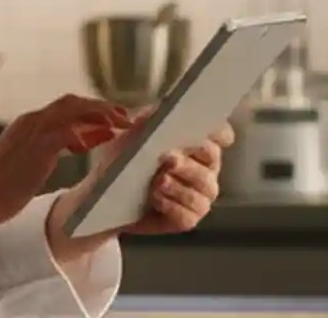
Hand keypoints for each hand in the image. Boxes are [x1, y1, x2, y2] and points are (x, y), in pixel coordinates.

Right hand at [0, 94, 132, 226]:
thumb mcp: (21, 166)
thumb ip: (37, 156)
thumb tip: (46, 159)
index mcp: (26, 126)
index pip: (63, 110)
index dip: (88, 113)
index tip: (107, 122)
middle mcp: (31, 121)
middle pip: (73, 101)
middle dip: (100, 106)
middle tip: (123, 117)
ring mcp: (35, 130)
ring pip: (76, 108)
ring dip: (103, 112)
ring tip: (123, 122)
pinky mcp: (41, 144)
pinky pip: (74, 128)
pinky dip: (93, 129)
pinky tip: (107, 137)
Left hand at [46, 113, 234, 259]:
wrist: (105, 194)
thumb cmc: (124, 159)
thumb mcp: (131, 133)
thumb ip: (148, 119)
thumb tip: (160, 108)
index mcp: (198, 143)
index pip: (221, 133)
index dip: (218, 132)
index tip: (202, 132)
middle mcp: (207, 169)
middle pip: (212, 160)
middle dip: (191, 159)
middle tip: (169, 158)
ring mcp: (200, 196)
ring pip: (203, 189)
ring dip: (180, 185)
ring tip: (158, 181)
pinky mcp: (188, 219)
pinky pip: (188, 215)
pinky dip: (173, 206)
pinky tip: (156, 199)